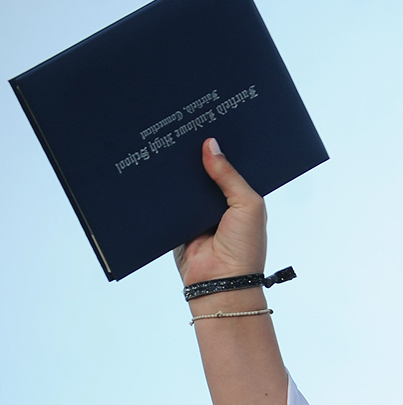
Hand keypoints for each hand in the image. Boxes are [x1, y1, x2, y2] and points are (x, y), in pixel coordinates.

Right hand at [173, 137, 267, 286]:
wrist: (221, 281)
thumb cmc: (244, 248)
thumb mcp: (247, 205)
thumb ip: (230, 176)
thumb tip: (211, 145)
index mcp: (241, 197)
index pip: (230, 166)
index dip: (222, 148)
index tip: (210, 123)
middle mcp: (219, 203)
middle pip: (204, 171)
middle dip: (196, 154)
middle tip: (184, 125)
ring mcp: (197, 213)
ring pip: (184, 183)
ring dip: (177, 169)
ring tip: (166, 138)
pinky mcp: (177, 222)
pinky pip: (167, 200)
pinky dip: (161, 187)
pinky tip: (153, 166)